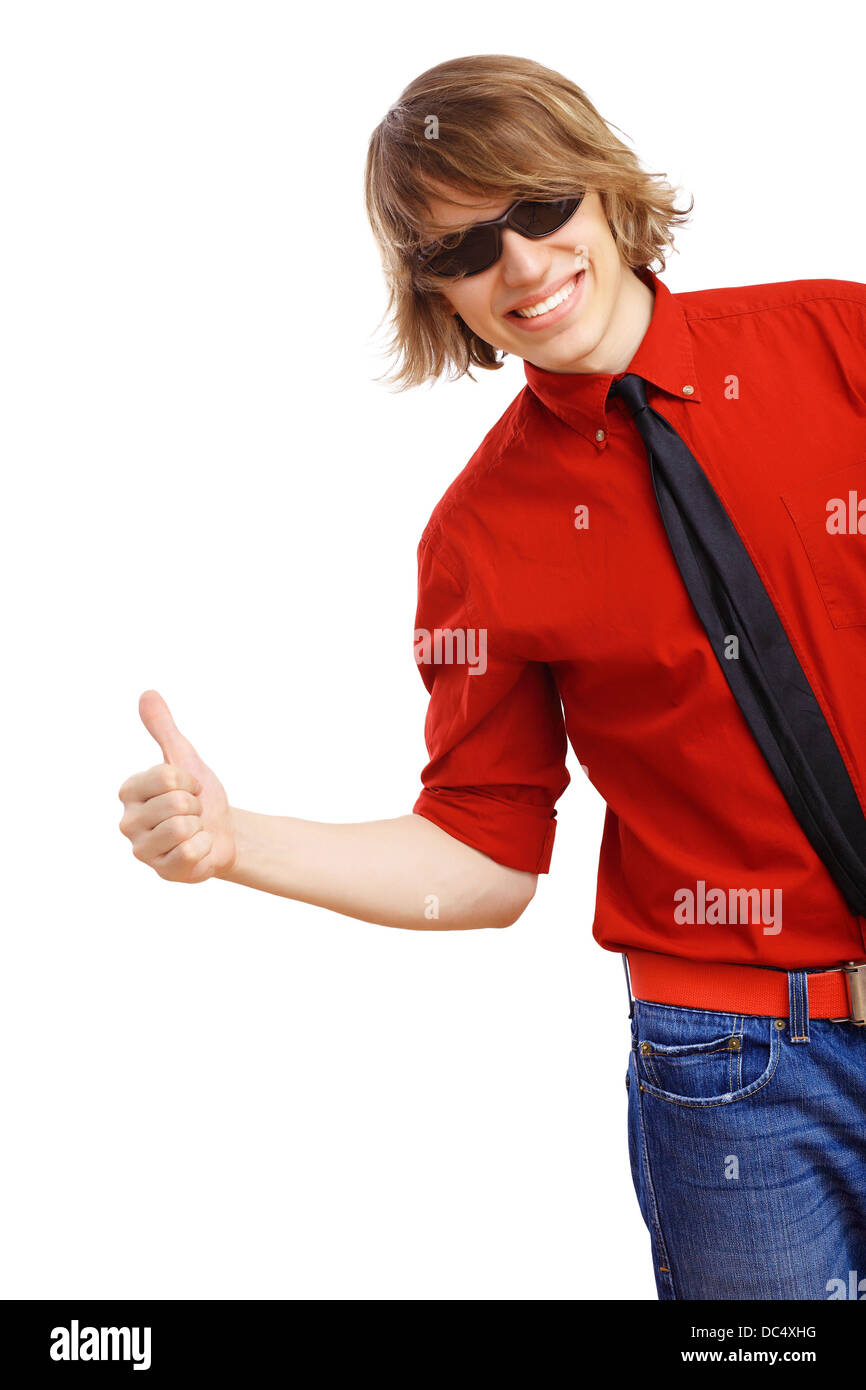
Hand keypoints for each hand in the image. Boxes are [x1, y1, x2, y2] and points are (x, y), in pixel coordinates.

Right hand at [117, 690, 235, 882]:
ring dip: (200, 827)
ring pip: (182, 827)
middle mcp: (128, 822)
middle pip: (176, 803)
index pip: (167, 776)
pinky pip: (191, 852)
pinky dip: (205, 847)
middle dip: (196, 806)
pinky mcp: (162, 872)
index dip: (190, 781)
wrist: (224, 832)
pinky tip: (198, 848)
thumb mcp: (185, 758)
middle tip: (193, 813)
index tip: (189, 789)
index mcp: (129, 791)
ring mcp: (142, 850)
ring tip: (194, 830)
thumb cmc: (200, 796)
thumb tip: (147, 693)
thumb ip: (164, 728)